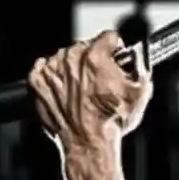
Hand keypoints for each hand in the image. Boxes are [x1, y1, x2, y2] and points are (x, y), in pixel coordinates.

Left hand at [27, 31, 151, 145]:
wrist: (88, 142)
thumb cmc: (112, 121)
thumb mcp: (141, 92)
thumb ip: (141, 65)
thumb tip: (138, 54)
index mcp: (96, 56)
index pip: (108, 37)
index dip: (116, 49)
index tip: (116, 59)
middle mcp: (71, 58)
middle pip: (85, 46)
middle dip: (94, 60)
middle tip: (100, 82)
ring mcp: (51, 69)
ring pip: (65, 56)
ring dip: (74, 68)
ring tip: (83, 91)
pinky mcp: (37, 81)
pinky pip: (45, 68)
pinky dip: (54, 77)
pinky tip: (66, 91)